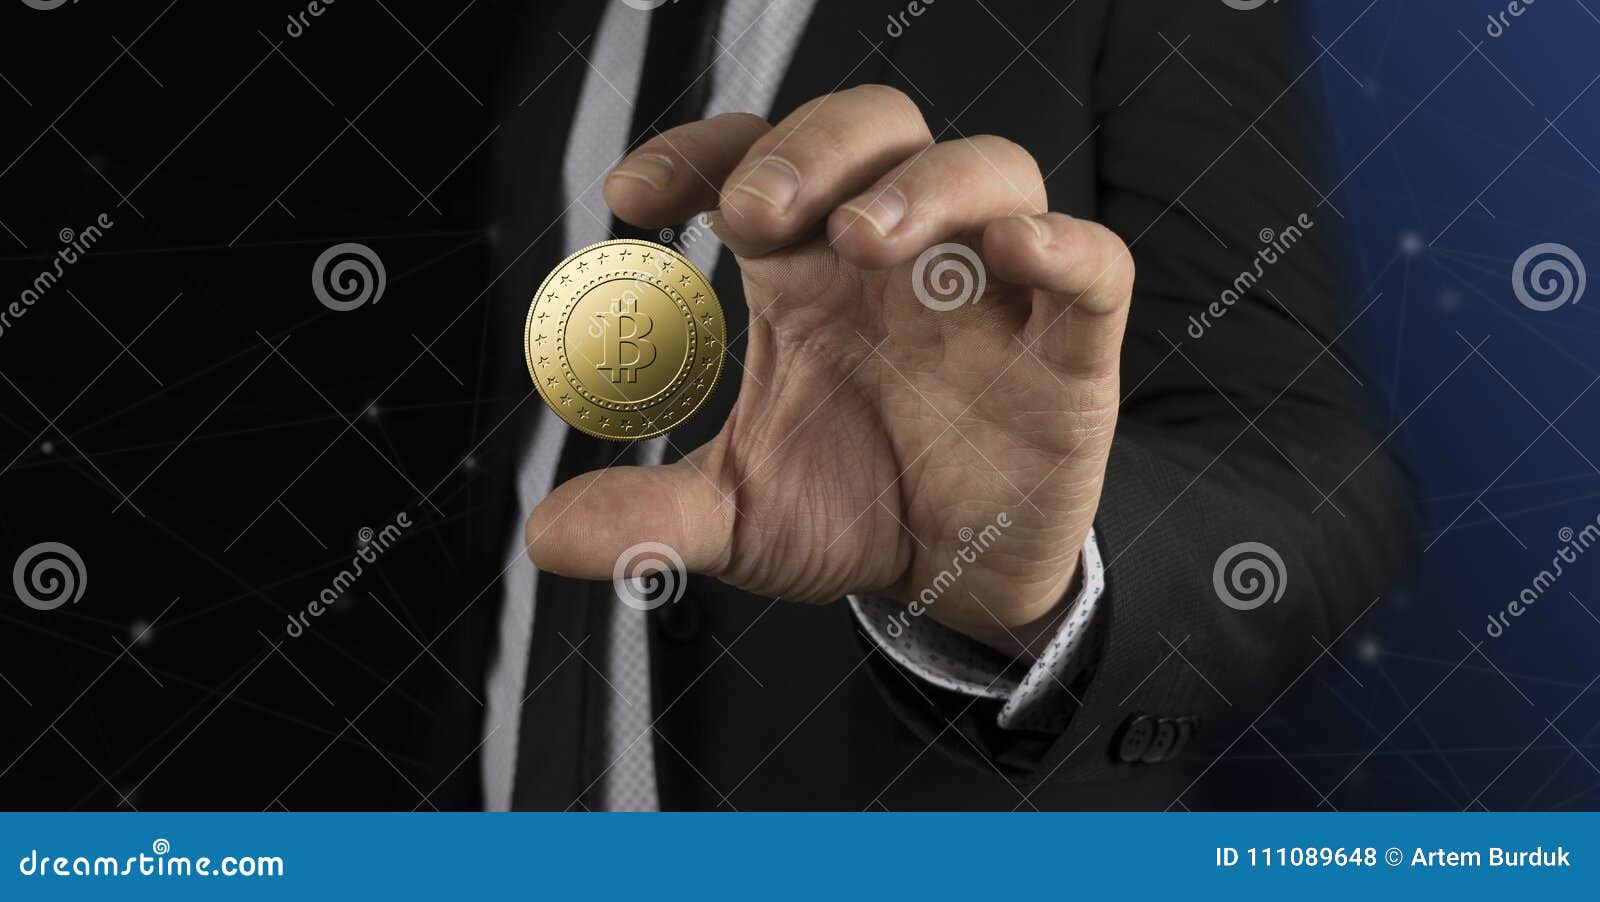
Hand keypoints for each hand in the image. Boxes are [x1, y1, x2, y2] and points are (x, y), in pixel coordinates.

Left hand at [526, 85, 1132, 654]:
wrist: (960, 580)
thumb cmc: (857, 511)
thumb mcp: (743, 515)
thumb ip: (653, 515)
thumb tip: (546, 532)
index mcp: (808, 273)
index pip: (755, 162)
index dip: (696, 154)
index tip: (633, 198)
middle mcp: (901, 259)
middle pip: (874, 130)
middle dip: (810, 148)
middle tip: (749, 211)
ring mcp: (992, 291)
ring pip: (986, 169)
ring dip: (922, 187)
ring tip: (860, 238)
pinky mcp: (1071, 344)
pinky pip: (1092, 263)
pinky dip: (1060, 244)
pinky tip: (1012, 254)